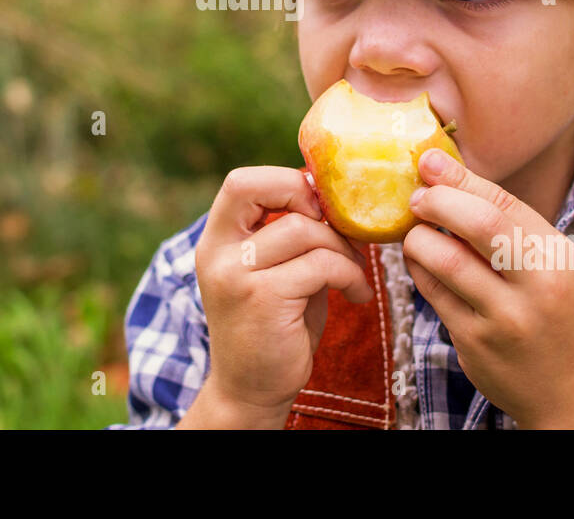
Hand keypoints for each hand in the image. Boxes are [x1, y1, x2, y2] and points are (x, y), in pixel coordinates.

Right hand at [193, 166, 373, 425]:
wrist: (251, 391)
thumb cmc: (273, 327)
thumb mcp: (275, 272)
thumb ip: (291, 234)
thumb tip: (333, 195)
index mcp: (217, 241)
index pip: (240, 182)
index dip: (284, 181)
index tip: (318, 206)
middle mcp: (217, 253)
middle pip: (258, 188)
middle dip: (311, 200)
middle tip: (338, 229)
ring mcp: (236, 276)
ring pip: (303, 229)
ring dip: (342, 248)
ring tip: (354, 272)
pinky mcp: (264, 299)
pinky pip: (321, 265)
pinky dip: (350, 275)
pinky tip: (357, 294)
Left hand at [402, 149, 573, 428]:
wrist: (569, 392)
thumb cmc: (555, 312)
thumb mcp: (550, 264)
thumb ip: (507, 223)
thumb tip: (443, 172)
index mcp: (558, 257)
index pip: (503, 203)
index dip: (460, 178)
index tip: (429, 161)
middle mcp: (537, 286)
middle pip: (477, 224)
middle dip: (436, 201)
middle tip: (416, 198)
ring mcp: (504, 318)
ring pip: (444, 260)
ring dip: (418, 238)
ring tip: (415, 232)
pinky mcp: (474, 343)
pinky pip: (433, 294)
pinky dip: (418, 270)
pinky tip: (419, 262)